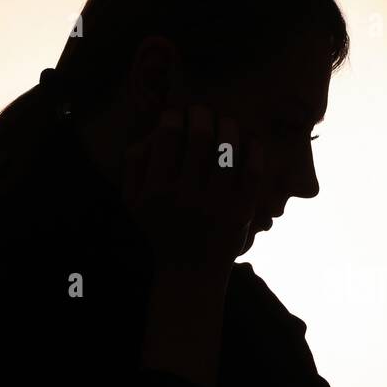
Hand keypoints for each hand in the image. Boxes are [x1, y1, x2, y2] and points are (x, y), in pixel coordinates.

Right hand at [122, 103, 261, 274]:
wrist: (190, 274)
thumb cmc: (160, 232)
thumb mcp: (133, 203)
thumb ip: (134, 166)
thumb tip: (147, 131)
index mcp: (158, 190)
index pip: (169, 136)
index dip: (175, 116)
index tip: (178, 114)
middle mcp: (187, 196)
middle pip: (201, 137)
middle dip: (202, 114)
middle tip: (203, 112)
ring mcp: (217, 204)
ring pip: (229, 149)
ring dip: (228, 126)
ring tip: (225, 122)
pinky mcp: (242, 212)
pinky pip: (253, 170)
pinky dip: (253, 149)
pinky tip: (248, 141)